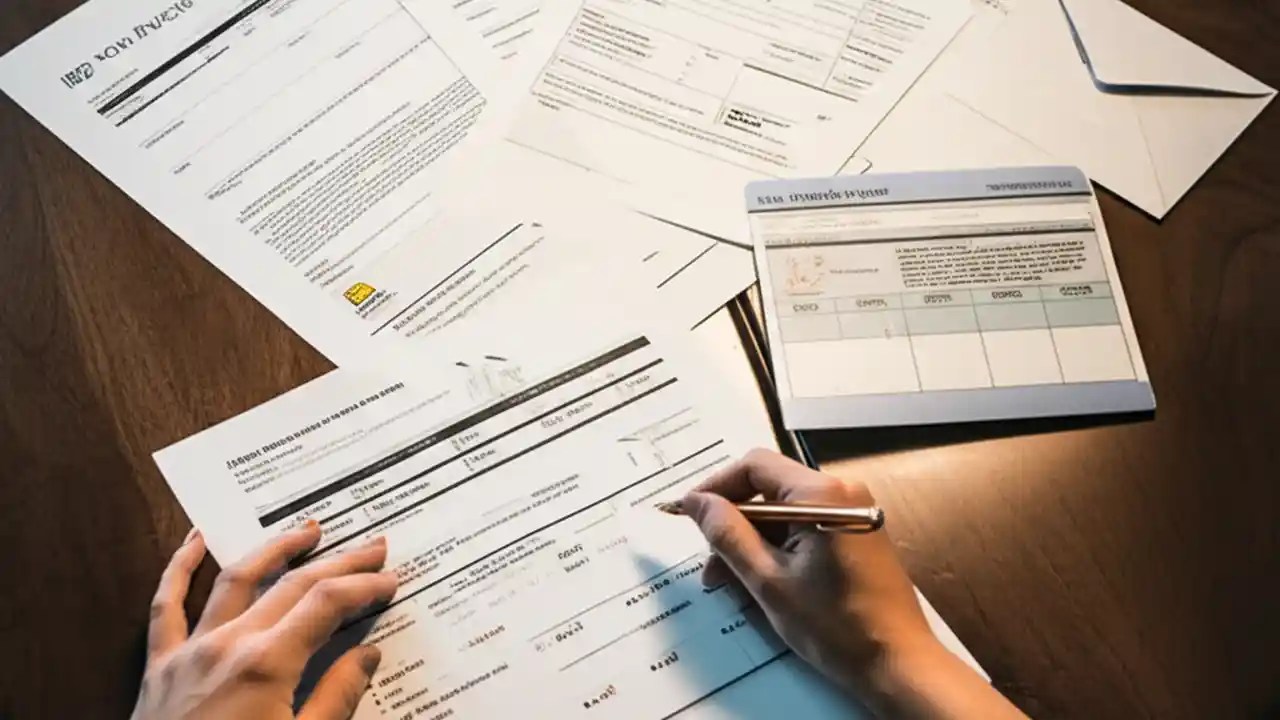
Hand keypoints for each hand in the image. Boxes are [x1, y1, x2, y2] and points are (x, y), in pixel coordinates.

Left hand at [132, 522, 397, 719]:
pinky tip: (195, 541)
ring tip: (307, 530)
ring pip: (236, 579)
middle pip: (292, 585)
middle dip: (338, 562)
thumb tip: (366, 655)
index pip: (327, 605)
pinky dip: (179, 568)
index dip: (363, 586)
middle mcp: (228, 645)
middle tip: (373, 547)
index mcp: (267, 666)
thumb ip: (336, 698)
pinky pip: (166, 606)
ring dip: (275, 549)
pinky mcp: (159, 668)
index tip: (391, 580)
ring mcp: (189, 652)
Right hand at [682, 449, 1024, 719]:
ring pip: (785, 511)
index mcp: (822, 494)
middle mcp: (842, 492)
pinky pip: (805, 526)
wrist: (896, 663)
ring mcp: (852, 512)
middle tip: (710, 563)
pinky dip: (778, 547)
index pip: (755, 466)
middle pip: (769, 488)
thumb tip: (696, 502)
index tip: (691, 514)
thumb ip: (727, 535)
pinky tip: (761, 579)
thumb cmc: (836, 625)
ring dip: (753, 540)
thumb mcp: (768, 580)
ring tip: (730, 580)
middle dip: (734, 522)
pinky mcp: (855, 532)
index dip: (716, 487)